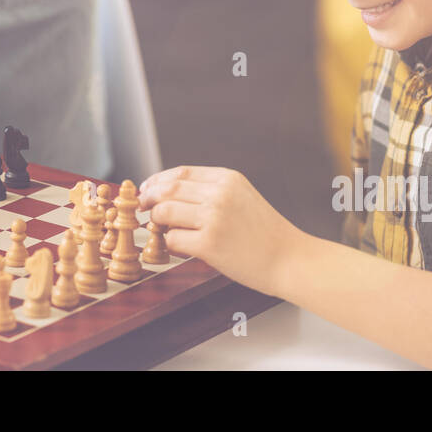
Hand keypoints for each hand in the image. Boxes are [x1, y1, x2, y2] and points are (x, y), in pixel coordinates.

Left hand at [137, 165, 301, 297]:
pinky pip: (173, 239)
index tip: (147, 189)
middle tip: (142, 207)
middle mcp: (219, 194)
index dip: (158, 180)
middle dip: (149, 197)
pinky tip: (177, 246)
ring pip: (165, 212)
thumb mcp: (243, 196)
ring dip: (156, 220)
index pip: (180, 172)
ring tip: (160, 227)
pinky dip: (169, 243)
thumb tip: (172, 192)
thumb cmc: (266, 233)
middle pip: (168, 188)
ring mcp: (214, 218)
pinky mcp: (209, 244)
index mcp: (227, 178)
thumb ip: (213, 191)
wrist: (289, 259)